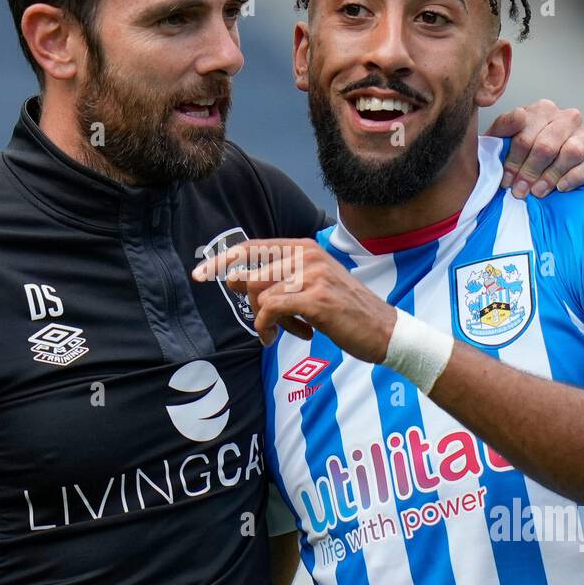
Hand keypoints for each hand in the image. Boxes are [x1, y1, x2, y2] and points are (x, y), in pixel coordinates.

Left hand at [193, 238, 395, 355]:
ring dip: (267, 321)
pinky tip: (296, 336)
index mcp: (304, 248)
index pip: (251, 248)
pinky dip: (271, 328)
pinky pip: (271, 310)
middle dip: (252, 305)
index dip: (221, 260)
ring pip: (260, 295)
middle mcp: (307, 255)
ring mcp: (313, 275)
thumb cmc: (346, 312)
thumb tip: (235, 280)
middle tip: (269, 324)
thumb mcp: (312, 287)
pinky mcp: (316, 298)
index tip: (198, 274)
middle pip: (251, 276)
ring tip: (285, 332)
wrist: (386, 330)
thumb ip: (279, 280)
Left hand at [485, 99, 583, 197]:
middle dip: (530, 171)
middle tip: (520, 190)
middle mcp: (567, 118)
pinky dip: (575, 177)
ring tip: (538, 191)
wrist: (536, 171)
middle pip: (547, 146)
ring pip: (571, 152)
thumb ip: (505, 125)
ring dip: (551, 175)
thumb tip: (519, 115)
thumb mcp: (502, 139)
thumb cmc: (519, 154)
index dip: (513, 161)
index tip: (506, 180)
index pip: (525, 136)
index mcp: (543, 110)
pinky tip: (561, 187)